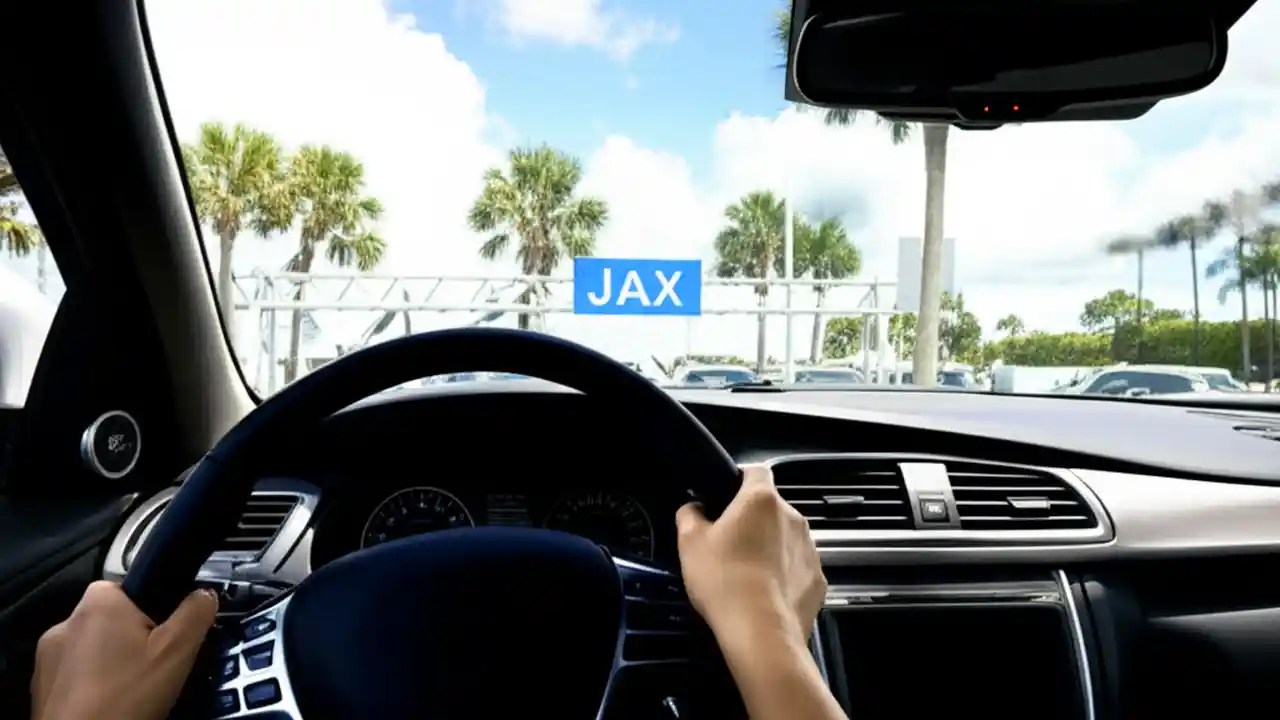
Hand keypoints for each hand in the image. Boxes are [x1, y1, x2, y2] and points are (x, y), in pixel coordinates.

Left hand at [30, 581, 217, 719]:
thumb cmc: (127, 694)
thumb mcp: (177, 652)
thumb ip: (195, 614)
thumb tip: (204, 594)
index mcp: (99, 603)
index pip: (130, 586)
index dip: (154, 608)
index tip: (166, 637)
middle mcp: (66, 622)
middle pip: (112, 620)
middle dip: (133, 639)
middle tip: (154, 667)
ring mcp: (47, 656)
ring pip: (92, 649)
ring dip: (110, 663)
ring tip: (131, 691)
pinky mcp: (39, 686)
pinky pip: (74, 675)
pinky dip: (91, 685)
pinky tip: (108, 705)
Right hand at [676, 464, 826, 647]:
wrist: (760, 633)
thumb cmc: (722, 580)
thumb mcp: (689, 544)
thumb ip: (689, 515)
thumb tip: (694, 508)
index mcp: (761, 500)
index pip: (755, 470)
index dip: (739, 480)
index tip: (725, 499)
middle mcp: (793, 517)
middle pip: (771, 508)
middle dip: (753, 520)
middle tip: (729, 544)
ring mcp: (811, 549)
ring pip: (786, 538)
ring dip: (771, 547)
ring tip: (748, 574)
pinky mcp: (818, 579)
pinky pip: (798, 568)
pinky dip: (785, 575)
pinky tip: (766, 594)